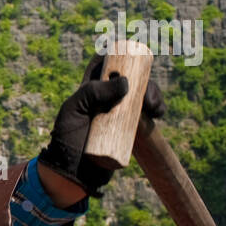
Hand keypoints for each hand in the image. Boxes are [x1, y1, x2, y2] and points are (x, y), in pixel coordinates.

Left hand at [37, 55, 164, 197]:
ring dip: (153, 95)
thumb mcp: (74, 110)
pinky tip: (157, 113)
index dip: (119, 54)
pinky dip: (157, 109)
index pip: (106, 62)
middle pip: (131, 76)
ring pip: (143, 93)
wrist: (73, 170)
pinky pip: (147, 113)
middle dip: (144, 80)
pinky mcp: (130, 126)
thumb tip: (126, 83)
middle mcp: (107, 95)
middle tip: (146, 96)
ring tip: (153, 109)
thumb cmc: (68, 138)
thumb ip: (94, 93)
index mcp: (90, 87)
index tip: (132, 55)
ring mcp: (120, 110)